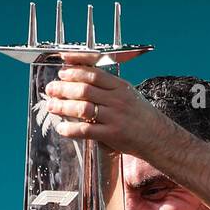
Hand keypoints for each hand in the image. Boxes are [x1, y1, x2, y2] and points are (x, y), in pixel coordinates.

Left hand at [42, 52, 177, 158]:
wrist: (158, 138)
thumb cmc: (141, 117)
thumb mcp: (129, 95)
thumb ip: (108, 88)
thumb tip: (83, 82)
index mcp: (121, 87)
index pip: (94, 74)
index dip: (75, 71)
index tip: (62, 72)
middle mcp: (117, 100)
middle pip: (85, 89)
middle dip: (63, 88)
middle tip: (51, 89)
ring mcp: (115, 117)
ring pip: (83, 108)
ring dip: (63, 106)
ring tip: (52, 106)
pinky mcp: (112, 134)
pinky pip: (86, 130)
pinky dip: (71, 129)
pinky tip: (61, 128)